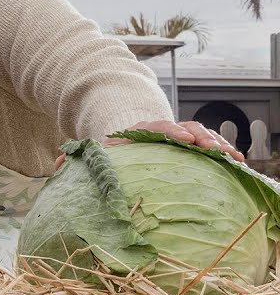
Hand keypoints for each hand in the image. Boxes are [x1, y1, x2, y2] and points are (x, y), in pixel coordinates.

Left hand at [54, 119, 245, 169]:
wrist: (125, 143)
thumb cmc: (111, 153)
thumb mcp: (96, 154)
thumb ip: (78, 160)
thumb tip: (55, 167)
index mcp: (139, 132)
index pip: (155, 127)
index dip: (169, 131)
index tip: (181, 138)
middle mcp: (163, 131)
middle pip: (185, 129)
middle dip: (200, 136)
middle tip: (211, 147)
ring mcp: (180, 138)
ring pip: (202, 136)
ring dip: (217, 144)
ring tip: (233, 156)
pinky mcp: (191, 148)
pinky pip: (210, 147)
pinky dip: (224, 151)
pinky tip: (239, 162)